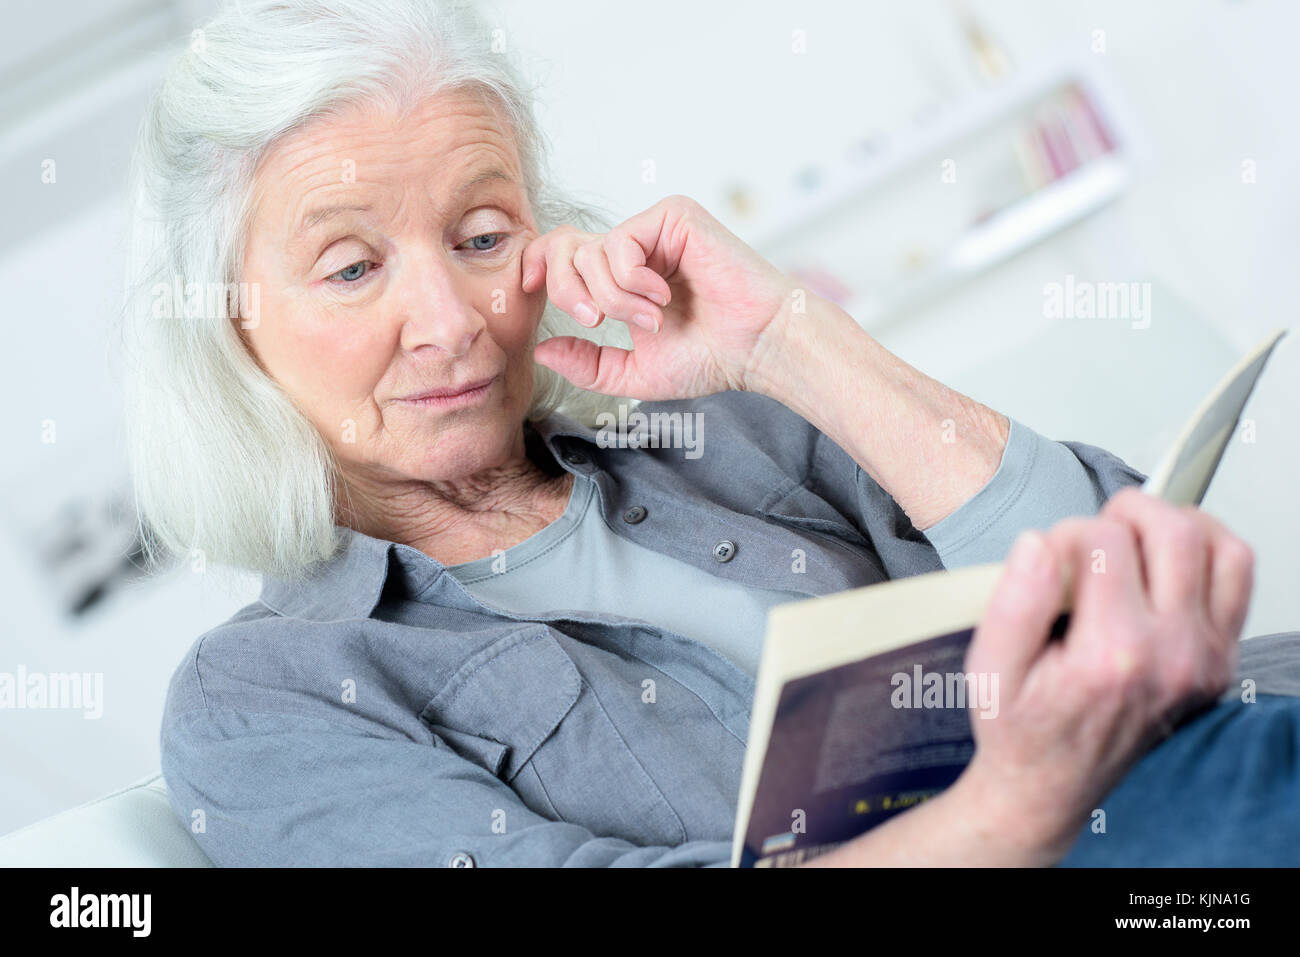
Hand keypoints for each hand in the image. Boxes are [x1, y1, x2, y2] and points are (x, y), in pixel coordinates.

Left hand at [521, 195, 795, 399]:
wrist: (756, 347)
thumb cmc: (709, 358)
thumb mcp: (634, 372)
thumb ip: (588, 363)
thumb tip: (542, 350)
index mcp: (624, 275)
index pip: (563, 253)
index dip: (537, 264)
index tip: (527, 288)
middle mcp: (637, 246)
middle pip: (564, 246)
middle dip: (569, 291)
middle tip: (597, 324)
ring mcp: (654, 228)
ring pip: (591, 252)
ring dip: (614, 298)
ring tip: (653, 321)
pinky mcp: (673, 215)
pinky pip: (620, 242)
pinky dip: (632, 281)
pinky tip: (664, 298)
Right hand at [959, 487, 1253, 862]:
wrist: (1051, 785)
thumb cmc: (1021, 726)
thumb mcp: (989, 668)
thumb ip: (1015, 602)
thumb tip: (1038, 542)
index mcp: (1111, 656)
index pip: (1104, 540)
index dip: (1066, 532)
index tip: (1047, 558)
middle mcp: (1172, 656)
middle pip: (1173, 533)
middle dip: (1127, 512)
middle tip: (1094, 531)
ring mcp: (1205, 659)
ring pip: (1220, 548)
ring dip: (1176, 525)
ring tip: (1134, 538)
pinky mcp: (1220, 661)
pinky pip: (1238, 579)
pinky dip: (1208, 551)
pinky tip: (1166, 559)